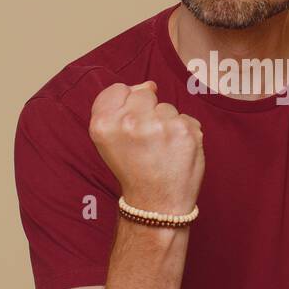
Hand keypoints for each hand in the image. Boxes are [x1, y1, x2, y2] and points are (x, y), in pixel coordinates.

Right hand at [88, 80, 203, 214]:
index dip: (126, 106)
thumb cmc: (133, 170)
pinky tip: (176, 152)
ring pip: (167, 107)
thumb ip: (118, 107)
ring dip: (167, 124)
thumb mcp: (108, 140)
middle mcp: (128, 122)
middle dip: (148, 113)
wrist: (156, 204)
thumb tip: (149, 84)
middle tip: (147, 142)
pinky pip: (186, 118)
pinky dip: (185, 133)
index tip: (130, 126)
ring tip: (162, 149)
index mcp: (103, 124)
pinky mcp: (184, 129)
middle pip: (144, 94)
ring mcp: (158, 125)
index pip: (117, 90)